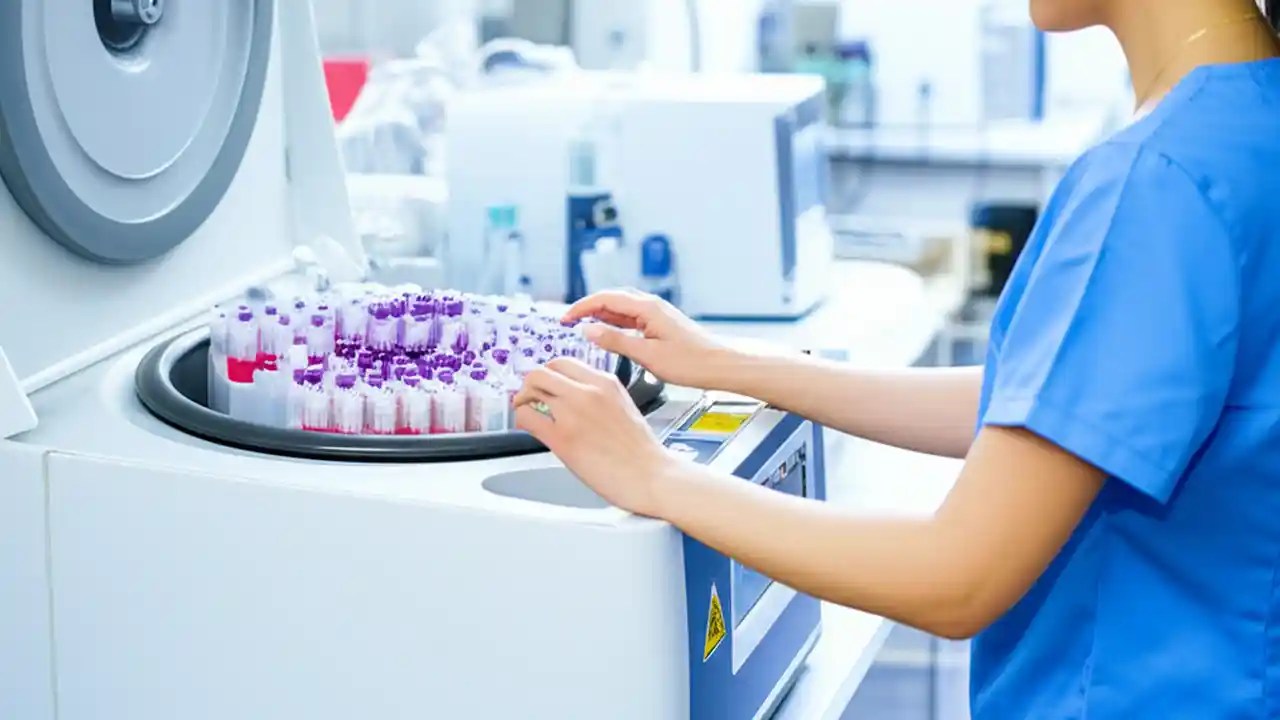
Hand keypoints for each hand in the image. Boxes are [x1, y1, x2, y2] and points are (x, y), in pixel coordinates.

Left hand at [514, 357, 676, 516]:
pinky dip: (522, 419)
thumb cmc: (641, 451)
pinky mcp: (562, 438)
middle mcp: (589, 391)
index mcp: (606, 382)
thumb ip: (598, 397)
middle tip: (529, 397)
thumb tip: (573, 398)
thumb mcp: (622, 407)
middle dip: (531, 384)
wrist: (651, 476)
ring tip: (526, 411)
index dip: (548, 373)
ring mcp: (573, 412)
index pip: (564, 363)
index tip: (545, 384)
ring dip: (523, 399)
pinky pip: (527, 417)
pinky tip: (530, 427)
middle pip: (542, 371)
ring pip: (532, 387)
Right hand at [563, 290, 736, 389]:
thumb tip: (589, 330)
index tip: (565, 318)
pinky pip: (631, 318)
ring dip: (601, 314)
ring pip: (622, 308)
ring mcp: (657, 314)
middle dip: (588, 307)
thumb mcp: (647, 355)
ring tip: (582, 325)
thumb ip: (615, 341)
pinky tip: (608, 333)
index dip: (582, 307)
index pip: (606, 299)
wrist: (721, 365)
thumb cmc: (692, 362)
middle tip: (569, 321)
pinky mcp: (661, 325)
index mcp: (648, 308)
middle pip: (612, 299)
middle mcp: (652, 306)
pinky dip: (615, 323)